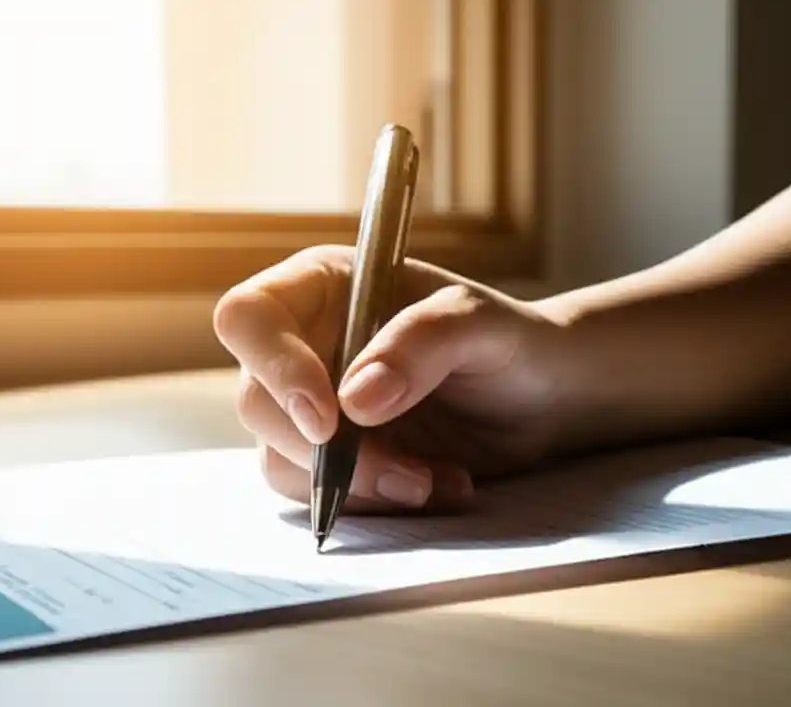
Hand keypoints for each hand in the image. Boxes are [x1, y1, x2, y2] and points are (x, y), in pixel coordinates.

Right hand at [213, 245, 562, 513]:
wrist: (540, 400)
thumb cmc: (510, 341)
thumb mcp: (480, 324)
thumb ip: (422, 342)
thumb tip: (355, 400)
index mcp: (322, 287)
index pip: (250, 317)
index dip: (273, 367)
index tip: (328, 419)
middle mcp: (302, 345)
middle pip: (256, 401)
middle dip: (325, 451)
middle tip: (405, 472)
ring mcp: (311, 406)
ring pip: (281, 458)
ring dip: (355, 485)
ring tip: (433, 480)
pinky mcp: (330, 458)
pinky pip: (317, 494)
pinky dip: (374, 503)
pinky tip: (434, 485)